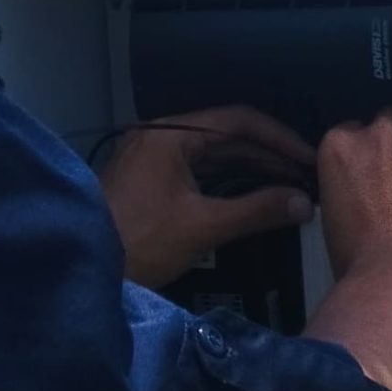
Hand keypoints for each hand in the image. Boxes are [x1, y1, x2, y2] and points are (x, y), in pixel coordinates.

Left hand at [98, 106, 315, 291]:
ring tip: (290, 187)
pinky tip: (255, 197)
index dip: (280, 138)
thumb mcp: (202, 226)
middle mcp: (161, 136)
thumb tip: (304, 203)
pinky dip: (228, 183)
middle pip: (227, 137)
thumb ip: (257, 210)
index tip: (310, 157)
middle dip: (269, 156)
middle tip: (308, 177)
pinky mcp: (151, 183)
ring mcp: (154, 159)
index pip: (238, 120)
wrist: (81, 270)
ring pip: (214, 156)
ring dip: (252, 170)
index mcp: (170, 133)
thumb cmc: (139, 242)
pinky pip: (199, 173)